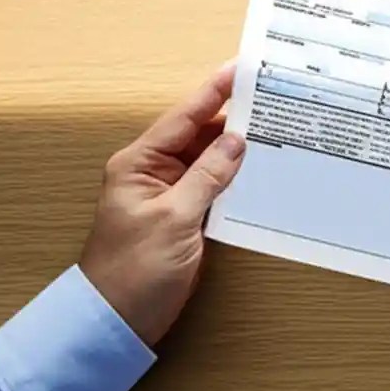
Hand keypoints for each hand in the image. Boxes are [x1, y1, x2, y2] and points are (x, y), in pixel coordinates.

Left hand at [79, 63, 245, 345]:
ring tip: (274, 126)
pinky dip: (234, 178)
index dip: (214, 91)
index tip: (241, 67)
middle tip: (270, 96)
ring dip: (236, 148)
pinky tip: (259, 170)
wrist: (115, 323)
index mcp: (139, 163)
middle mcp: (152, 172)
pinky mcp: (181, 218)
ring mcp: (167, 195)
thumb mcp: (174, 220)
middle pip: (198, 134)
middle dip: (233, 117)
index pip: (184, 117)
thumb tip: (236, 141)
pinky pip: (211, 187)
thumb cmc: (133, 272)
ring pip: (208, 160)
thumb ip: (207, 177)